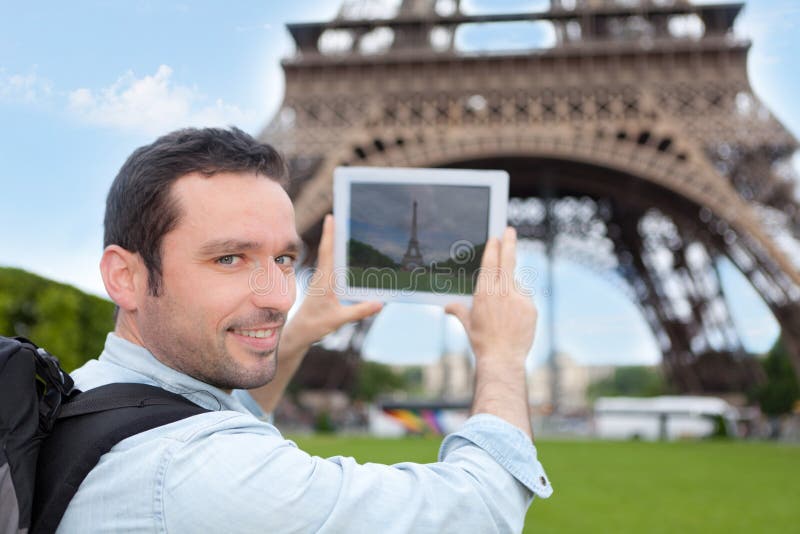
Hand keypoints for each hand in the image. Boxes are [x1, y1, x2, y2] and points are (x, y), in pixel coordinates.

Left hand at [283, 214, 381, 347]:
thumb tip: (380, 303)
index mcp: (325, 281)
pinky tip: (346, 255)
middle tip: (342, 214)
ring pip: (330, 257)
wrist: (299, 333)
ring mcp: (323, 281)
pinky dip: (337, 257)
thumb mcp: (338, 319)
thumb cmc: (315, 325)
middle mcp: (323, 277)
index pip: (327, 253)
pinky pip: (332, 267)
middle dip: (335, 232)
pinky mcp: (325, 286)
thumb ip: (359, 311)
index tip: (331, 216)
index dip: (330, 234)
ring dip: (336, 243)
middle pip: (329, 249)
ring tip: (345, 228)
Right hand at [446, 227, 535, 436]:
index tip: (497, 237)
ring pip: (516, 285)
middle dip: (509, 243)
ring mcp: (518, 299)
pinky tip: (515, 321)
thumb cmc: (482, 342)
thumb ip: (458, 310)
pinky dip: (520, 305)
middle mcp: (501, 292)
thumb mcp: (468, 324)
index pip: (490, 263)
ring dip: (511, 292)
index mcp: (484, 293)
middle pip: (507, 261)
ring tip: (505, 316)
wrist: (502, 359)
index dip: (493, 248)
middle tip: (510, 230)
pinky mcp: (531, 308)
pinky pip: (525, 300)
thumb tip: (447, 307)